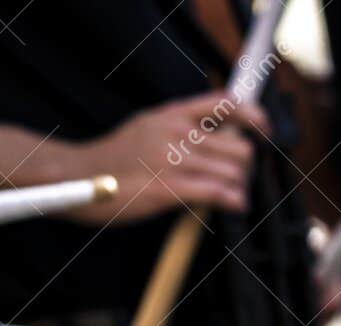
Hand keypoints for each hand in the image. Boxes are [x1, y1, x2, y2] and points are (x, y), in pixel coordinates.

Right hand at [58, 92, 269, 225]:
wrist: (76, 178)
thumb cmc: (109, 161)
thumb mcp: (145, 129)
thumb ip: (176, 129)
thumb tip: (209, 139)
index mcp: (171, 115)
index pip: (226, 103)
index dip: (254, 117)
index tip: (263, 130)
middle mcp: (176, 132)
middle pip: (238, 144)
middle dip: (246, 165)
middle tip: (239, 179)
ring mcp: (172, 160)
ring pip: (232, 170)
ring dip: (241, 187)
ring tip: (235, 197)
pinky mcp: (168, 188)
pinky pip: (217, 191)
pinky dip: (234, 201)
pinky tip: (234, 207)